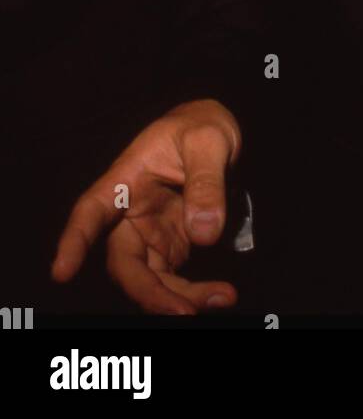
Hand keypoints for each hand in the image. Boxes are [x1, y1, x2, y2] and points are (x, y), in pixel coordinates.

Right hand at [51, 99, 241, 313]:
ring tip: (223, 298)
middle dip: (148, 292)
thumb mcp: (208, 140)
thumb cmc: (202, 127)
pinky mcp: (170, 248)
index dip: (75, 241)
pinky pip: (173, 281)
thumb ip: (207, 181)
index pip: (92, 210)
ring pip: (149, 280)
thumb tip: (204, 232)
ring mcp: (149, 235)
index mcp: (126, 179)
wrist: (218, 135)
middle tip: (183, 312)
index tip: (61, 272)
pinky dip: (194, 293)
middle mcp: (129, 214)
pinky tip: (223, 295)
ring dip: (178, 299)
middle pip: (123, 262)